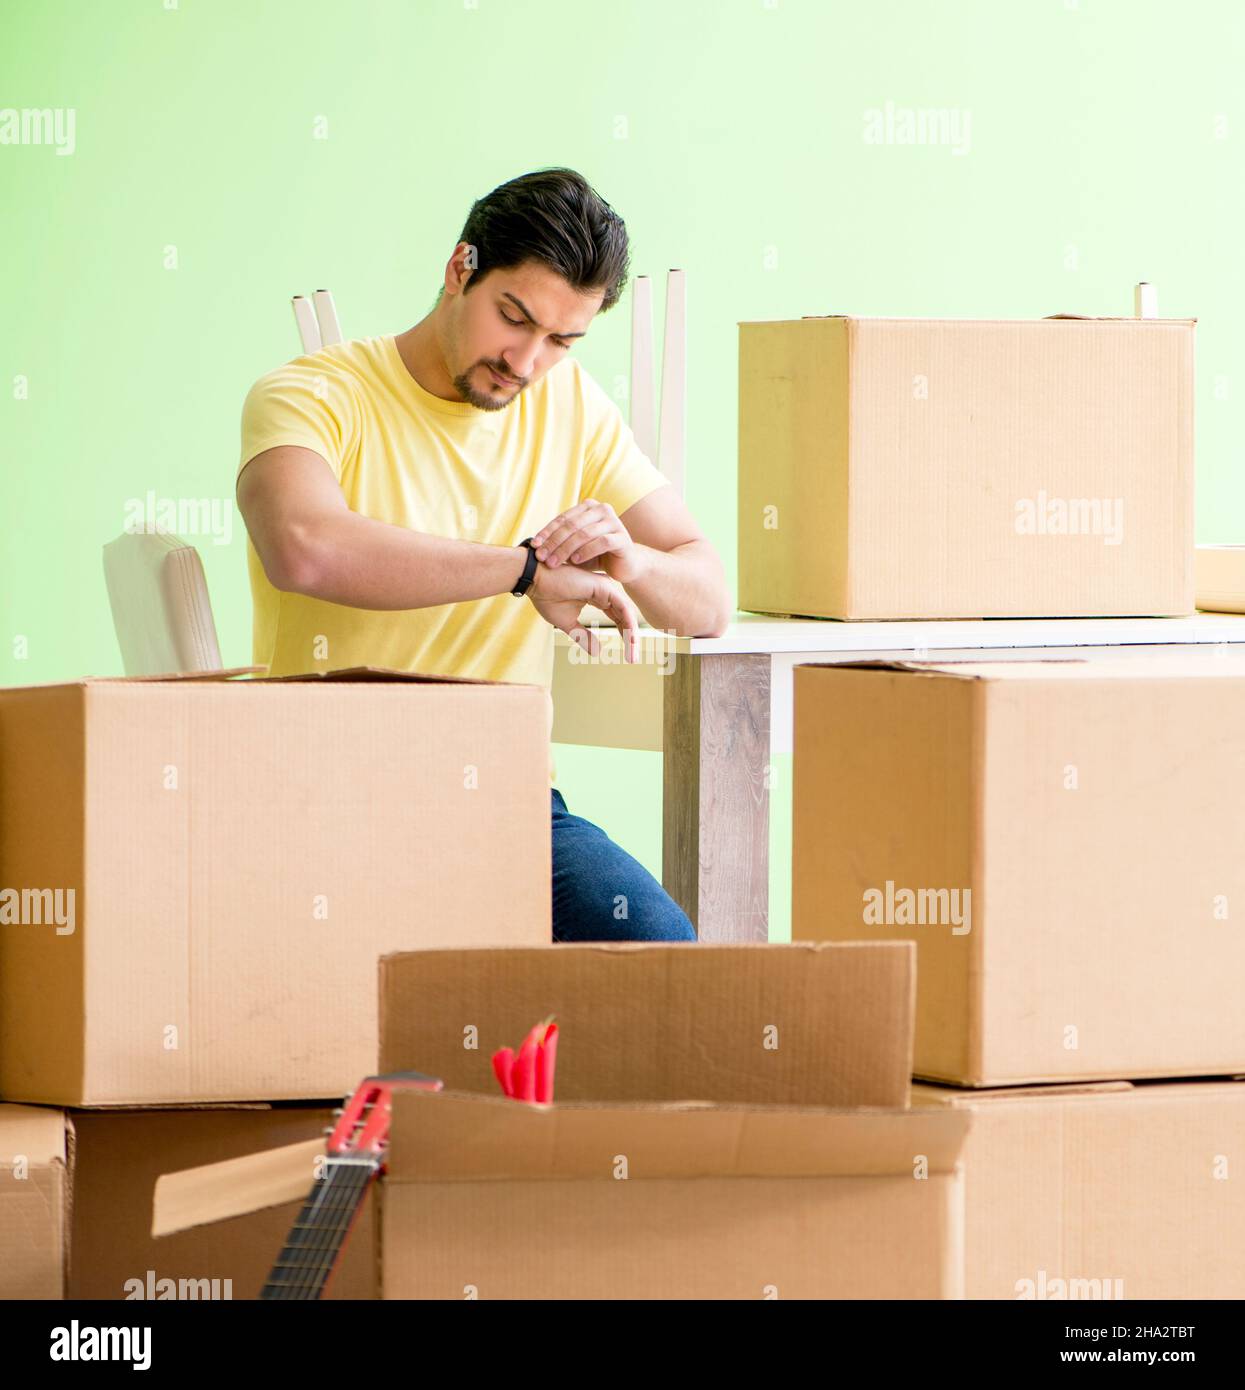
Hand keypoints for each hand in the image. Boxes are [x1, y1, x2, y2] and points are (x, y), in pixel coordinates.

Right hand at [526, 557, 638, 662]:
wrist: (535, 580)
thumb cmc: (547, 596)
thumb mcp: (568, 624)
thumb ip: (583, 636)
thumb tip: (597, 652)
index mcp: (598, 597)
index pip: (617, 618)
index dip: (624, 635)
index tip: (628, 655)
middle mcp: (605, 592)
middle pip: (624, 617)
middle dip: (631, 639)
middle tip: (633, 659)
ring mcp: (605, 588)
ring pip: (626, 613)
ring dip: (631, 634)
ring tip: (633, 652)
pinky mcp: (603, 587)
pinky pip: (622, 607)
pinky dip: (628, 622)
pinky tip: (630, 638)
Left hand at [531, 499, 645, 583]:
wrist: (626, 566)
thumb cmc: (597, 556)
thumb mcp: (575, 546)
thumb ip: (561, 541)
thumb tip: (534, 545)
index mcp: (588, 507)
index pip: (563, 519)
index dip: (547, 532)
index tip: (534, 546)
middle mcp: (602, 509)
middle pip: (572, 525)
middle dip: (554, 542)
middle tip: (542, 557)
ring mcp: (614, 522)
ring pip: (584, 533)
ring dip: (566, 549)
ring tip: (554, 562)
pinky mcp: (623, 537)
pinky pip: (601, 542)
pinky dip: (586, 551)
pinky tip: (574, 561)